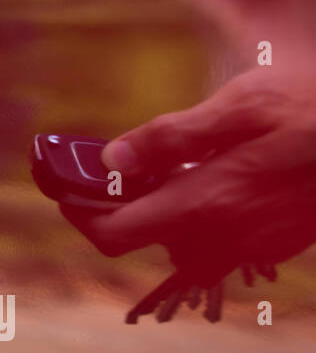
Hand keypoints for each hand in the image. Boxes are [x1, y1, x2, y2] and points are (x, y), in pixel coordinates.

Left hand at [60, 66, 315, 285]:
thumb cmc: (311, 108)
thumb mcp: (240, 106)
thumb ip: (172, 136)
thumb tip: (112, 159)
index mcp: (206, 203)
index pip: (115, 233)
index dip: (78, 212)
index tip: (62, 186)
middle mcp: (221, 237)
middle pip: (135, 241)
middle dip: (104, 210)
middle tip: (92, 174)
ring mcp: (246, 246)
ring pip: (170, 244)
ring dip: (147, 213)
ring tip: (142, 170)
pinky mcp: (266, 245)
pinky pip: (207, 241)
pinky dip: (185, 217)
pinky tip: (193, 179)